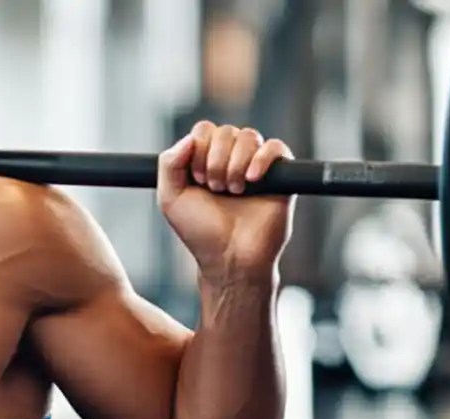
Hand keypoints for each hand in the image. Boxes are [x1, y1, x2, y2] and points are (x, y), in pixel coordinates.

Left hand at [157, 121, 295, 285]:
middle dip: (216, 161)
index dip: (198, 150)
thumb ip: (169, 165)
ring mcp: (256, 165)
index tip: (198, 180)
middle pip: (225, 131)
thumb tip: (188, 139)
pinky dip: (262, 159)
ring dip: (235, 165)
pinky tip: (251, 180)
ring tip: (233, 191)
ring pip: (249, 136)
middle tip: (216, 189)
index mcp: (206, 160)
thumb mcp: (170, 198)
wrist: (230, 257)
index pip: (203, 130)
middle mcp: (231, 159)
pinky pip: (276, 147)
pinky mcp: (281, 175)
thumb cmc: (201, 232)